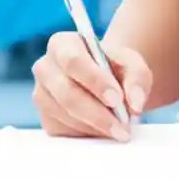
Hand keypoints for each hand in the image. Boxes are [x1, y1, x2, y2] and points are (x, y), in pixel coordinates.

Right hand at [32, 32, 152, 142]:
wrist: (105, 82)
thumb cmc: (115, 68)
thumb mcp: (132, 65)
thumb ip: (138, 79)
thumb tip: (135, 104)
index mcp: (62, 44)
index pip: (73, 61)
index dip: (94, 81)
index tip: (116, 98)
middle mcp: (45, 68)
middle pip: (67, 93)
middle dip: (97, 113)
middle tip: (123, 126)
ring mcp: (41, 95)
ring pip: (66, 115)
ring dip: (96, 126)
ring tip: (120, 129)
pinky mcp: (46, 119)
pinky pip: (65, 131)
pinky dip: (88, 134)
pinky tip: (104, 130)